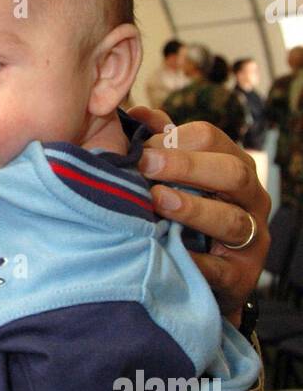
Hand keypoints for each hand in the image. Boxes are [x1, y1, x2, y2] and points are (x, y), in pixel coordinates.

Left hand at [128, 105, 268, 324]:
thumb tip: (137, 112)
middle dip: (187, 166)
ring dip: (193, 209)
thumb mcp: (178, 178)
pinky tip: (168, 249)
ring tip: (157, 200)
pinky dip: (195, 260)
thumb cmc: (187, 217)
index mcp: (235, 166)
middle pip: (231, 172)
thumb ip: (162, 144)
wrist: (203, 277)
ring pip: (231, 220)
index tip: (140, 146)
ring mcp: (251, 239)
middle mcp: (251, 198)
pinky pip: (219, 269)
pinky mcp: (240, 277)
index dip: (175, 139)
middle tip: (146, 165)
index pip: (212, 139)